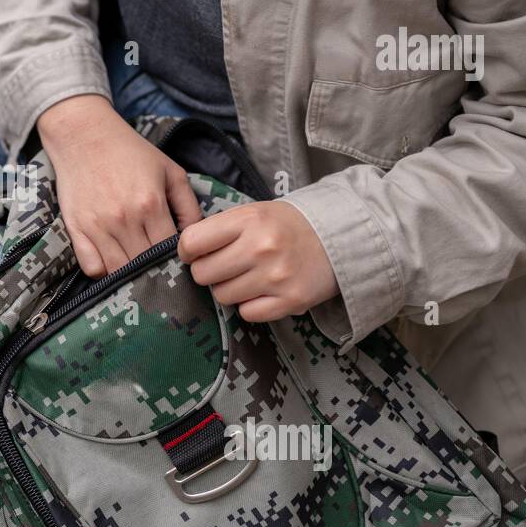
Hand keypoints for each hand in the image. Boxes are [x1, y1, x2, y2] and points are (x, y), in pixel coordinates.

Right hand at [37, 95, 202, 276]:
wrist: (83, 134)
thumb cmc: (130, 151)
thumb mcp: (170, 170)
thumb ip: (189, 206)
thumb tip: (196, 236)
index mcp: (150, 204)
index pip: (170, 250)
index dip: (176, 259)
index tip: (177, 259)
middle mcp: (123, 219)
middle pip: (145, 265)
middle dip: (155, 270)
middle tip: (158, 267)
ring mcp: (97, 226)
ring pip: (119, 271)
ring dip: (130, 274)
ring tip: (137, 267)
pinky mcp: (76, 228)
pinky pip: (91, 267)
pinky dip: (102, 270)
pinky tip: (111, 258)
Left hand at [177, 200, 338, 321]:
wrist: (340, 237)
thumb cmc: (287, 225)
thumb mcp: (254, 213)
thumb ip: (220, 229)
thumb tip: (184, 253)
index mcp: (249, 220)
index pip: (192, 242)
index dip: (187, 251)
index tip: (195, 253)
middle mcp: (261, 247)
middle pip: (202, 274)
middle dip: (209, 272)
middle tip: (226, 266)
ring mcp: (276, 276)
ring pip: (223, 296)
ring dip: (230, 289)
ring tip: (249, 277)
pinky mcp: (290, 301)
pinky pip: (247, 313)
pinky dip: (251, 306)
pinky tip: (263, 291)